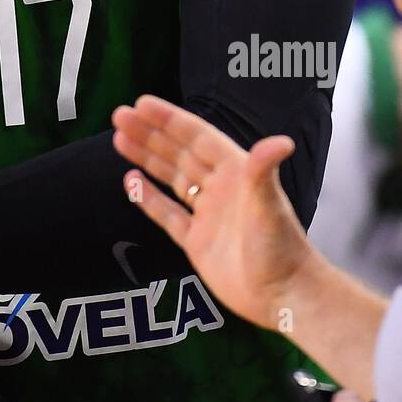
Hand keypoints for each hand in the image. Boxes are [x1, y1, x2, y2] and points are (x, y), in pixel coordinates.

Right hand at [112, 95, 312, 329]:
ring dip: (146, 158)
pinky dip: (147, 197)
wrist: (282, 297)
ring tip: (119, 139)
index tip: (142, 104)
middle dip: (150, 134)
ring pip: (171, 178)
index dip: (170, 120)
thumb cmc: (280, 247)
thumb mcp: (269, 205)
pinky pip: (167, 214)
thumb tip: (282, 141)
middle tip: (120, 115)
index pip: (197, 138)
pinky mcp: (196, 241)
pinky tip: (130, 181)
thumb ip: (264, 171)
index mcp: (236, 172)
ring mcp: (206, 214)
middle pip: (179, 153)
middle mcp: (219, 188)